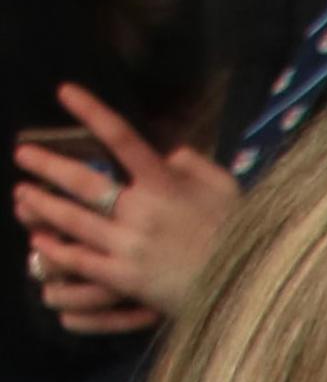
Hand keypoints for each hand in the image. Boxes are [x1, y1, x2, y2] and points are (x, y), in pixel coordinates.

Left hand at [14, 83, 239, 328]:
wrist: (249, 290)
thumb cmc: (243, 237)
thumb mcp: (231, 191)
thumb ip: (198, 166)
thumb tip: (169, 152)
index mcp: (168, 186)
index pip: (123, 139)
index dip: (92, 111)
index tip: (65, 91)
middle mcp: (143, 212)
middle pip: (83, 181)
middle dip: (47, 165)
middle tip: (22, 155)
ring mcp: (132, 246)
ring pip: (73, 220)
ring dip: (42, 205)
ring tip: (21, 197)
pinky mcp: (127, 278)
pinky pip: (82, 261)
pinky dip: (57, 249)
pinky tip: (40, 240)